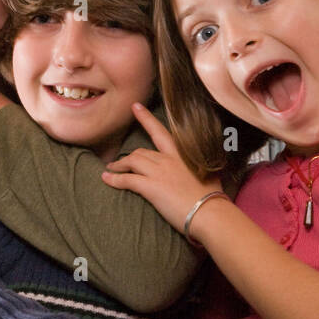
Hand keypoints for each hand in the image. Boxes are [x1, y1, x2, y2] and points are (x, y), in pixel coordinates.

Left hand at [101, 103, 222, 233]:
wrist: (211, 212)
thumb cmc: (212, 196)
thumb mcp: (210, 172)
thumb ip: (199, 165)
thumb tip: (202, 168)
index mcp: (182, 154)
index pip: (160, 131)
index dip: (146, 118)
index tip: (135, 107)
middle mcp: (168, 159)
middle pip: (141, 151)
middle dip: (127, 156)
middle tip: (117, 161)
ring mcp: (159, 172)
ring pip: (132, 161)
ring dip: (119, 165)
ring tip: (111, 170)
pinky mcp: (151, 186)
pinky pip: (127, 179)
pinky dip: (114, 179)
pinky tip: (107, 179)